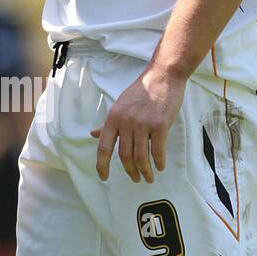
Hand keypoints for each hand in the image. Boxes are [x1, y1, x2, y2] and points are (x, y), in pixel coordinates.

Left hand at [90, 65, 186, 182]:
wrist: (163, 76)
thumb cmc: (141, 92)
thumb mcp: (119, 105)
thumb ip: (108, 123)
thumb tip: (93, 134)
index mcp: (113, 118)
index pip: (103, 147)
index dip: (102, 165)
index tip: (103, 177)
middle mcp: (125, 122)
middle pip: (124, 156)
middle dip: (130, 171)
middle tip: (135, 179)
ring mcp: (143, 124)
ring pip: (140, 156)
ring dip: (144, 171)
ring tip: (148, 178)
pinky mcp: (160, 124)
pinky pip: (157, 150)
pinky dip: (158, 161)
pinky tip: (160, 166)